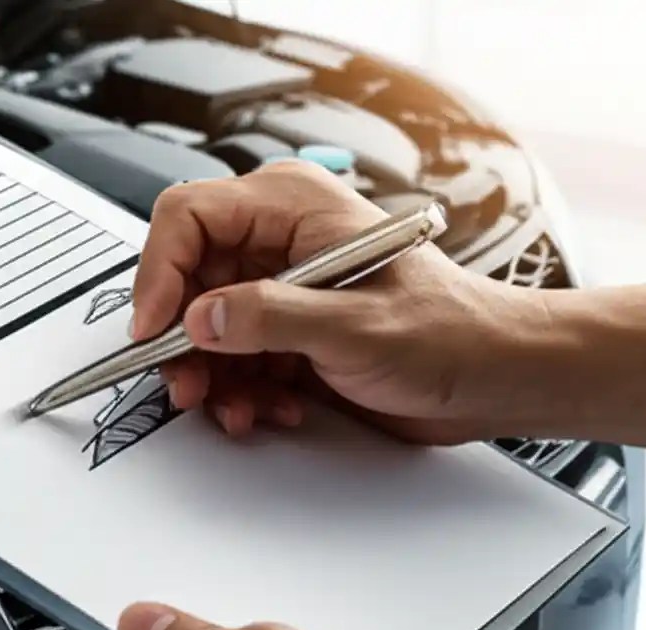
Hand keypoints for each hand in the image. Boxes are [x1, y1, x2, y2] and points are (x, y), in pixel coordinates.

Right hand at [133, 160, 555, 444]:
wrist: (491, 377)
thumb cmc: (450, 331)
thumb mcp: (356, 325)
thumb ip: (270, 318)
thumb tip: (199, 319)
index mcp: (292, 206)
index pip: (187, 216)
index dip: (159, 273)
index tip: (153, 329)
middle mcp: (278, 239)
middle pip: (186, 277)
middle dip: (181, 339)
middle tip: (186, 383)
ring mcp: (278, 286)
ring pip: (200, 325)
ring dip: (210, 375)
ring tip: (234, 407)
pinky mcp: (282, 330)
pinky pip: (228, 357)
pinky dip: (237, 390)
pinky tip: (270, 407)